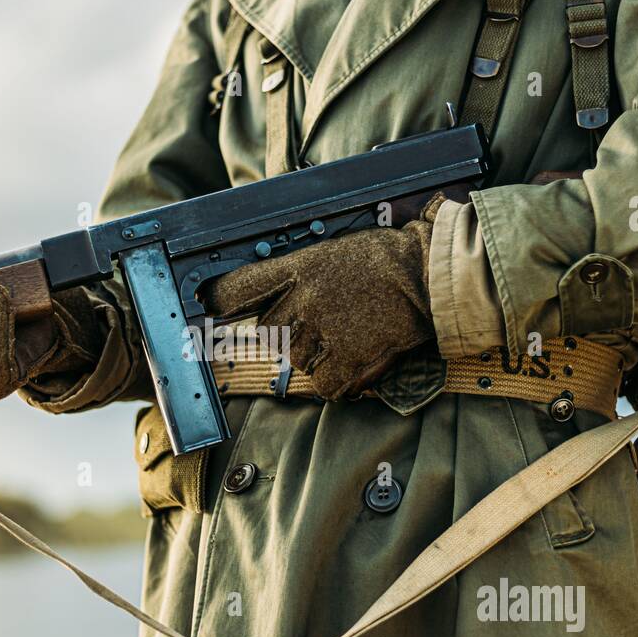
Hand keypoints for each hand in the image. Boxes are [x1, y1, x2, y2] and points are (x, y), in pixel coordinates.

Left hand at [206, 196, 444, 399]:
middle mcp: (303, 299)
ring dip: (317, 356)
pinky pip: (324, 384)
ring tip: (348, 335)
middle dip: (290, 333)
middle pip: (270, 332)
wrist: (426, 272)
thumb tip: (271, 301)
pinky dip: (338, 382)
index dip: (220, 303)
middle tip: (321, 323)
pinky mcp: (346, 356)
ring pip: (298, 360)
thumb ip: (300, 275)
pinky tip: (353, 365)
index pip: (238, 289)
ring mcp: (323, 329)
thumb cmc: (386, 258)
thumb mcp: (333, 252)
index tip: (212, 309)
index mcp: (298, 268)